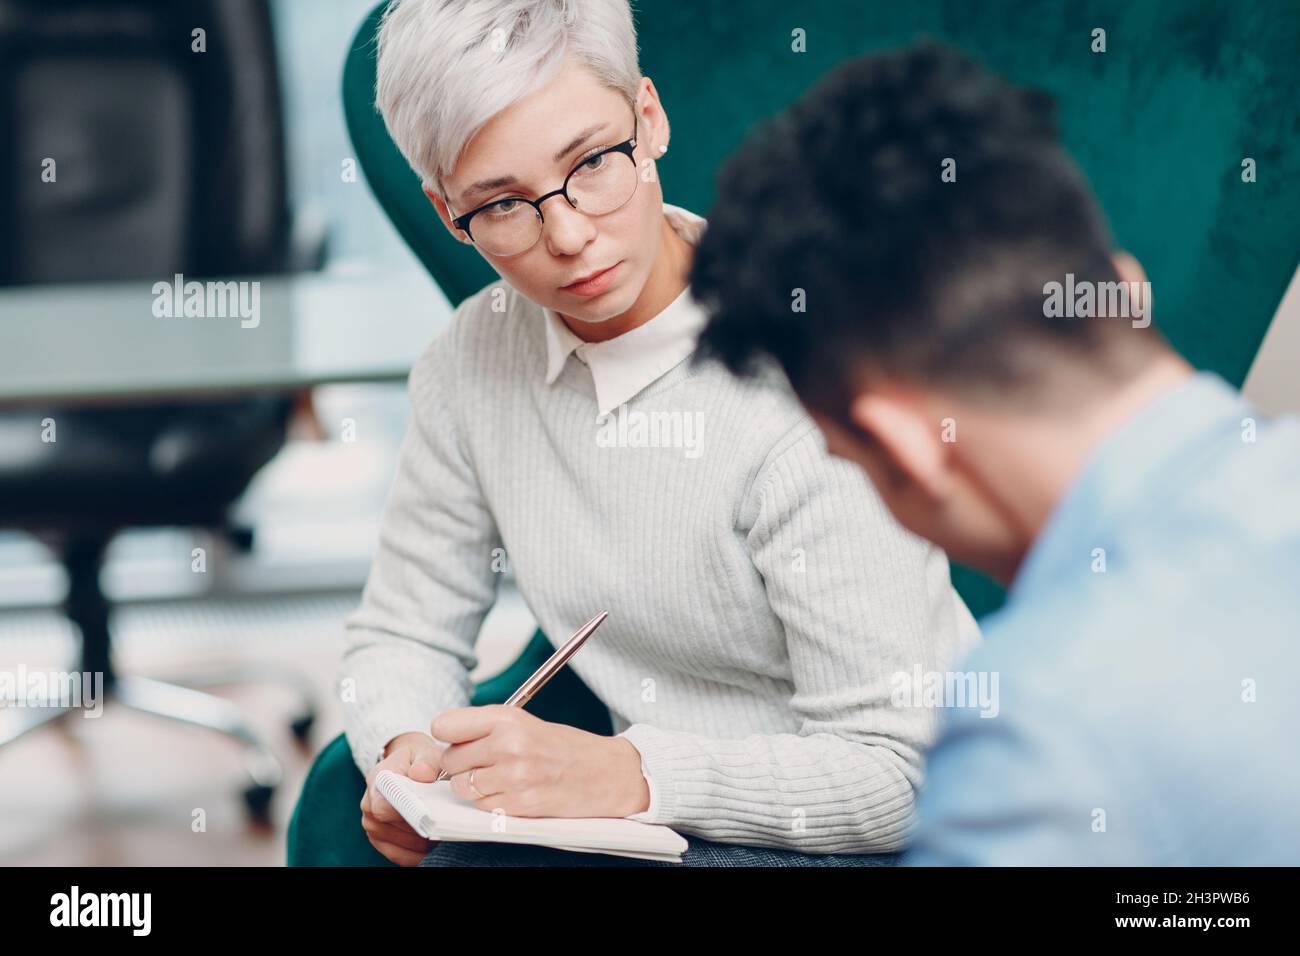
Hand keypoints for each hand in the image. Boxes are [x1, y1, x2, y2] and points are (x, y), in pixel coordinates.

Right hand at [360, 731, 444, 865]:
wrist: (409, 766)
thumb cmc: (420, 760)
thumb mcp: (426, 752)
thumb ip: (427, 761)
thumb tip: (422, 773)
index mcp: (378, 780)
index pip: (385, 805)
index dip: (408, 814)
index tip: (430, 818)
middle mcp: (368, 803)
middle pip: (393, 828)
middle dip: (421, 830)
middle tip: (446, 828)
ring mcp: (371, 824)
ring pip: (398, 844)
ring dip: (422, 844)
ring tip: (443, 834)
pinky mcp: (378, 839)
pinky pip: (398, 855)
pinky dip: (416, 854)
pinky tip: (433, 848)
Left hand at [431, 705, 649, 818]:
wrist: (606, 774)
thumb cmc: (567, 748)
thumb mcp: (526, 723)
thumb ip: (486, 729)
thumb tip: (445, 741)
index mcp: (507, 718)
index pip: (445, 725)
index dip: (448, 735)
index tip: (456, 740)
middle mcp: (507, 745)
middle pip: (449, 759)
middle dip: (461, 764)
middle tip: (484, 762)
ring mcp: (512, 777)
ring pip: (461, 786)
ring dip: (474, 786)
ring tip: (501, 778)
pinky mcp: (518, 805)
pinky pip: (482, 807)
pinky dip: (491, 803)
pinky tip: (513, 792)